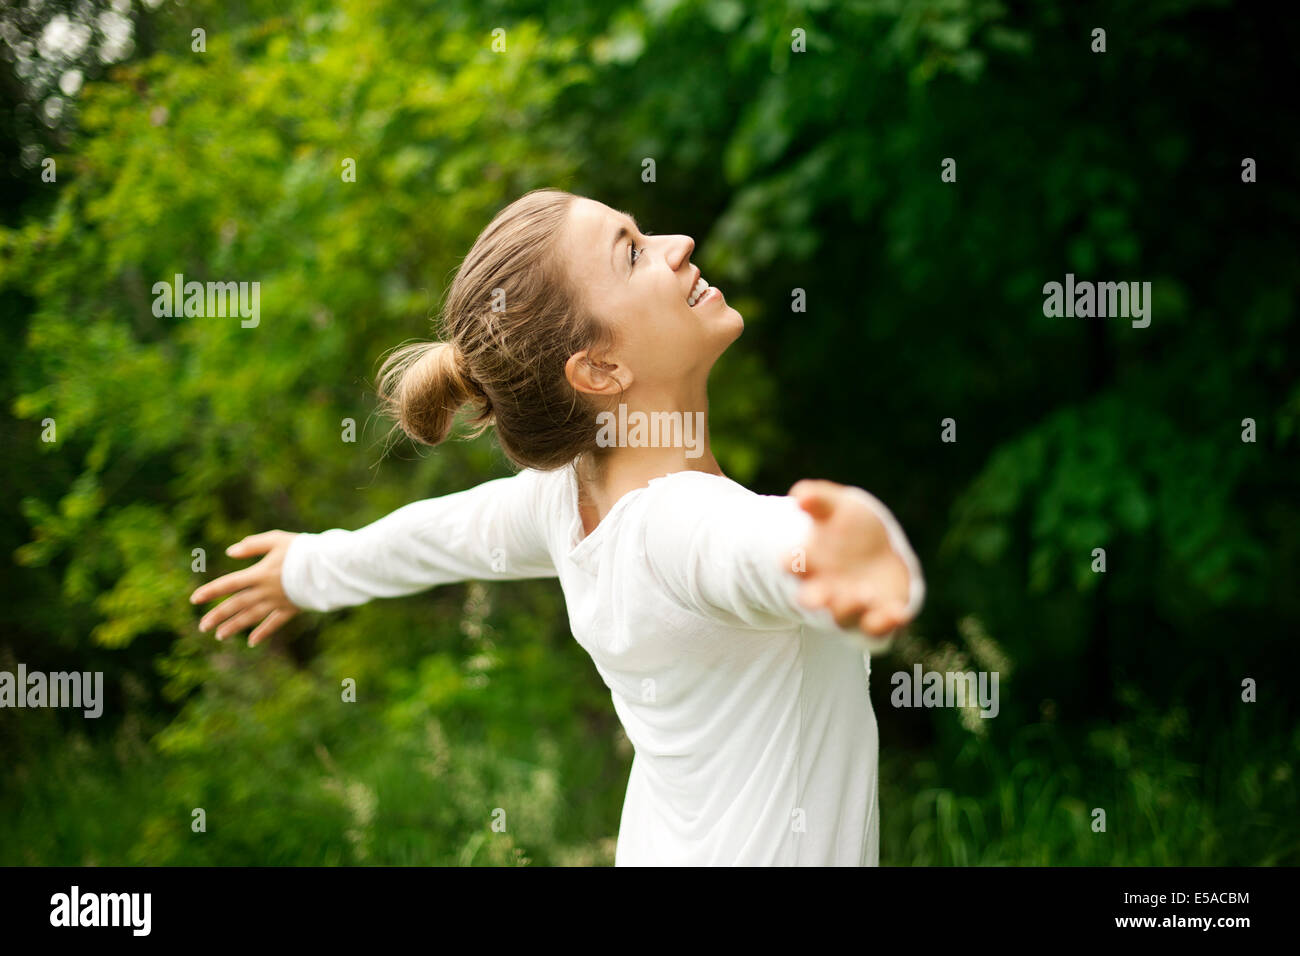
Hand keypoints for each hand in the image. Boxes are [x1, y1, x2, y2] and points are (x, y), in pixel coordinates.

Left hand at [189, 531, 300, 646]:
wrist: (329, 566)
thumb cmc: (303, 549)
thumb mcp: (276, 539)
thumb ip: (252, 545)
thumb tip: (230, 552)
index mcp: (258, 573)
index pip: (228, 584)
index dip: (210, 591)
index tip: (194, 599)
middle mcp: (265, 591)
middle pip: (236, 605)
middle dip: (217, 616)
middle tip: (202, 626)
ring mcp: (278, 602)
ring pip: (251, 617)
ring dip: (234, 626)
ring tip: (219, 636)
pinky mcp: (291, 608)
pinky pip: (274, 623)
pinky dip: (263, 632)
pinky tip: (252, 642)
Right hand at [784, 479, 912, 637]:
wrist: (877, 550)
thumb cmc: (849, 527)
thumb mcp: (836, 507)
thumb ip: (819, 500)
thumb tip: (800, 494)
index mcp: (809, 563)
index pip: (794, 564)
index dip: (792, 563)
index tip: (790, 558)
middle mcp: (825, 589)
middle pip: (813, 599)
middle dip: (814, 600)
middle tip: (818, 597)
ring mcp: (850, 606)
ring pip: (844, 615)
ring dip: (850, 608)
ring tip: (863, 593)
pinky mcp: (877, 617)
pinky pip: (877, 628)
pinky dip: (886, 623)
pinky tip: (898, 612)